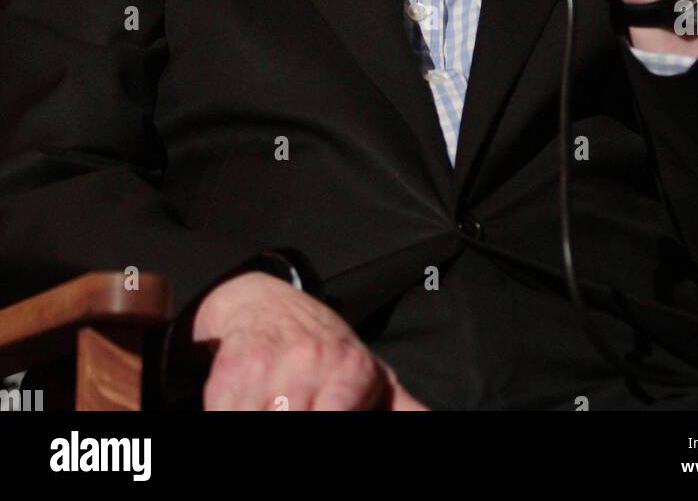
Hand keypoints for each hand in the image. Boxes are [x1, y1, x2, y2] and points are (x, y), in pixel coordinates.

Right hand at [192, 271, 428, 410]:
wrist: (265, 303)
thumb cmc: (325, 349)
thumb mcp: (373, 376)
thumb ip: (406, 409)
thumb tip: (439, 424)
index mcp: (352, 370)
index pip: (337, 418)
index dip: (330, 422)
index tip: (321, 418)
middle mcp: (311, 364)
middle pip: (299, 420)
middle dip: (299, 421)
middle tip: (303, 413)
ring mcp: (269, 368)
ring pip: (262, 420)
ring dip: (265, 420)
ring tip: (281, 412)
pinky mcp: (231, 373)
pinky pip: (228, 416)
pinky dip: (233, 417)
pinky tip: (250, 410)